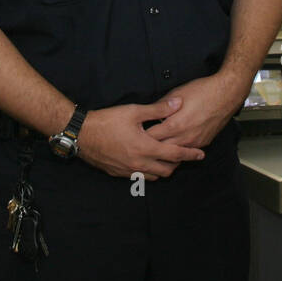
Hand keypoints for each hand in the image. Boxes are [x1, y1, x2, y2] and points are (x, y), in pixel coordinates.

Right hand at [76, 98, 202, 179]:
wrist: (81, 133)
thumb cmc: (107, 121)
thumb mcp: (134, 111)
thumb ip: (158, 109)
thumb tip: (178, 103)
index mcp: (146, 147)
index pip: (175, 154)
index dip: (190, 154)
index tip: (200, 154)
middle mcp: (139, 163)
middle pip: (167, 170)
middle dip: (177, 164)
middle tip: (181, 154)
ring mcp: (128, 170)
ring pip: (154, 176)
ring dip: (163, 169)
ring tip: (165, 158)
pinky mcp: (118, 173)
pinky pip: (139, 177)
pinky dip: (148, 171)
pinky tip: (146, 161)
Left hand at [145, 71, 243, 149]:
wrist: (226, 94)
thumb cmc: (202, 91)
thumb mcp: (176, 93)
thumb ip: (161, 106)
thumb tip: (150, 112)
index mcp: (175, 124)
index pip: (151, 137)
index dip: (140, 137)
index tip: (133, 136)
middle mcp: (185, 137)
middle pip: (161, 151)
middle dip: (150, 149)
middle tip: (140, 147)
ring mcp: (195, 142)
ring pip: (175, 155)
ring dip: (164, 153)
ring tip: (153, 151)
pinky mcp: (203, 143)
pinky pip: (187, 151)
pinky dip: (178, 151)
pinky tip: (172, 148)